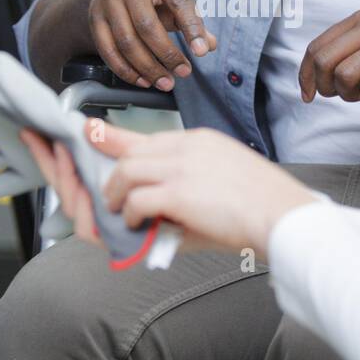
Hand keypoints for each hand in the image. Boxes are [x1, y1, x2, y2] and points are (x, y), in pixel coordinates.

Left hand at [21, 122, 315, 259]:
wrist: (285, 216)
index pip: (146, 136)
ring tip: (119, 210)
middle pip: (127, 149)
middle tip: (74, 168)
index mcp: (199, 142)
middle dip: (95, 159)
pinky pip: (137, 200)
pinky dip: (131, 214)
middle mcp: (187, 147)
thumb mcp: (221, 184)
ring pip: (125, 173)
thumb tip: (151, 209)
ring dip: (115, 196)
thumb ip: (184, 187)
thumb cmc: (261, 208)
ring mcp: (182, 167)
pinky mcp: (180, 192)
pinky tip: (136, 224)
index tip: (90, 136)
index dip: (114, 139)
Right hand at [87, 0, 216, 92]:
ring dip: (148, 68)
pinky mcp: (95, 19)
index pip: (178, 3)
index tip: (201, 52)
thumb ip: (193, 20)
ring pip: (127, 42)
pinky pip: (109, 51)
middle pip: (148, 27)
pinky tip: (143, 80)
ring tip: (165, 82)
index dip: (192, 28)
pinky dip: (127, 71)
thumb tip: (210, 45)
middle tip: (183, 72)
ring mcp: (108, 1)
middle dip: (168, 55)